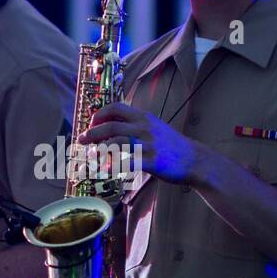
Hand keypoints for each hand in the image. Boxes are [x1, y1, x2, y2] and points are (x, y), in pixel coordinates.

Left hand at [80, 102, 203, 184]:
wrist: (194, 160)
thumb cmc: (172, 146)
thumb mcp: (154, 127)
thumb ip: (135, 125)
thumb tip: (112, 127)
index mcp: (143, 117)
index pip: (115, 108)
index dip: (99, 115)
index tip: (91, 124)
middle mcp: (144, 127)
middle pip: (111, 125)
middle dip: (92, 133)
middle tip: (82, 140)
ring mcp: (148, 144)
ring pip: (116, 141)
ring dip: (99, 149)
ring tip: (91, 156)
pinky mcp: (151, 161)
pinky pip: (127, 162)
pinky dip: (113, 166)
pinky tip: (106, 170)